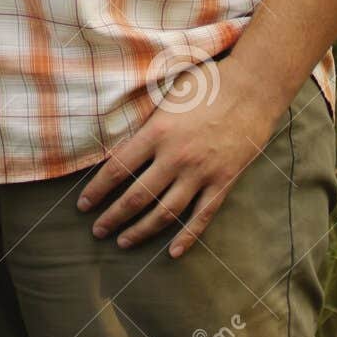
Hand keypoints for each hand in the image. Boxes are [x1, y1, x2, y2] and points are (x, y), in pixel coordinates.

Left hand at [74, 59, 279, 258]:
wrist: (253, 87)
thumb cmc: (208, 83)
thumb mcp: (168, 95)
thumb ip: (147, 122)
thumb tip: (120, 141)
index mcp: (157, 132)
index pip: (117, 169)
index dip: (96, 190)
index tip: (83, 205)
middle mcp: (175, 157)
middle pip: (136, 197)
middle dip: (112, 216)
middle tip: (97, 230)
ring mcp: (201, 173)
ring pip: (164, 213)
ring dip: (141, 231)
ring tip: (123, 241)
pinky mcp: (223, 182)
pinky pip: (201, 217)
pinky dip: (187, 238)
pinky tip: (172, 252)